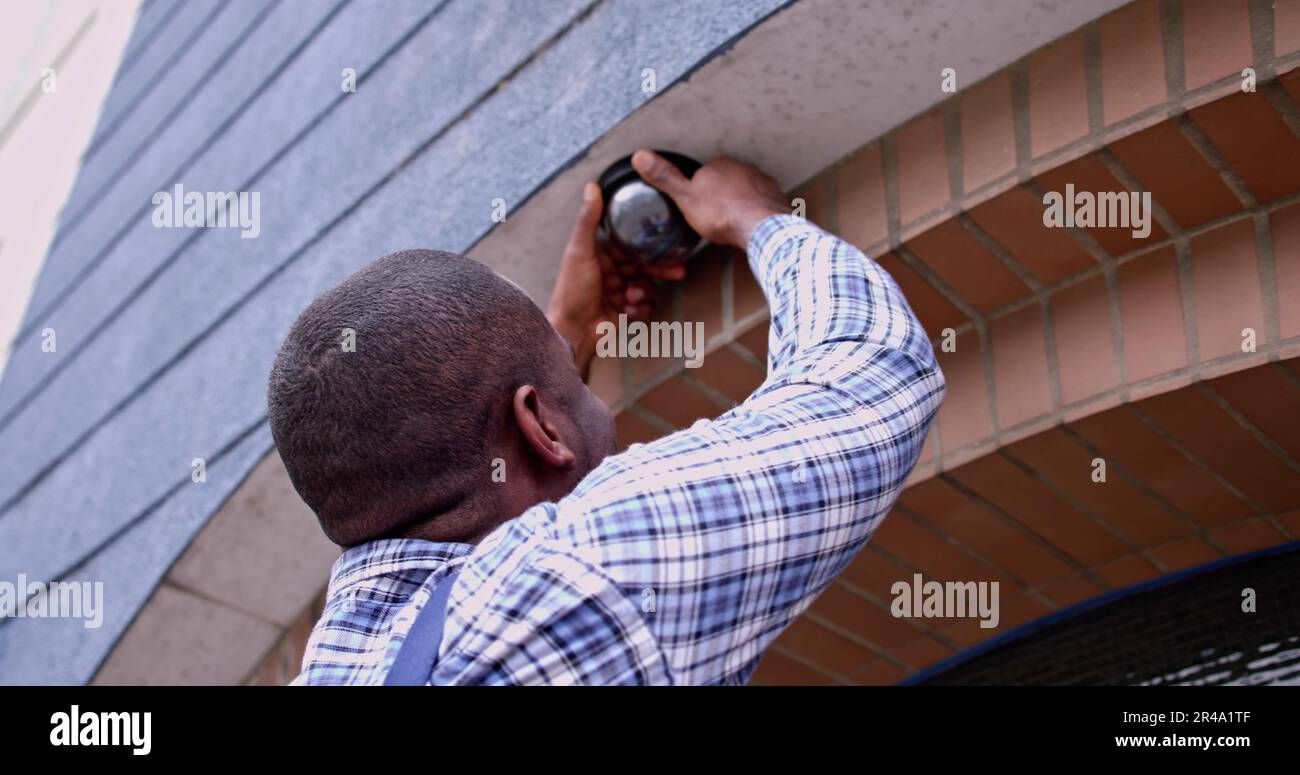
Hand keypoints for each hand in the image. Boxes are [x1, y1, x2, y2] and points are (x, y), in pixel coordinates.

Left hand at [547, 181, 684, 376]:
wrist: (573, 332)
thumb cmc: (571, 292)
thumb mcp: (580, 251)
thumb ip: (588, 220)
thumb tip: (591, 187)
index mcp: (599, 254)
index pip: (631, 245)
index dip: (648, 245)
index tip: (665, 246)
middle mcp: (609, 272)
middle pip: (644, 265)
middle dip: (658, 270)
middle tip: (676, 271)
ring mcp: (617, 292)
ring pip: (647, 285)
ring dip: (645, 292)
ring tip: (633, 298)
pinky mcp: (624, 311)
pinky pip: (645, 306)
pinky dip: (641, 309)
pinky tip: (630, 311)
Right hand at [631, 150, 786, 249]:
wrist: (760, 227)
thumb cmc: (723, 214)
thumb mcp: (685, 197)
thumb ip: (665, 177)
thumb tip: (640, 156)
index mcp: (718, 165)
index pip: (704, 172)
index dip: (699, 190)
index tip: (697, 205)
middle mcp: (741, 167)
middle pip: (726, 179)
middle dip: (721, 194)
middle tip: (714, 216)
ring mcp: (761, 181)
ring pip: (746, 189)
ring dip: (740, 201)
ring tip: (733, 222)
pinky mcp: (775, 197)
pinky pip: (763, 202)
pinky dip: (757, 211)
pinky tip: (751, 224)